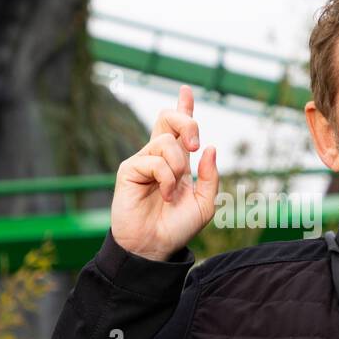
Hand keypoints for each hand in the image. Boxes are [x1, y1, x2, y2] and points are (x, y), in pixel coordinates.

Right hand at [110, 84, 218, 260]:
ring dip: (177, 166)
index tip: (186, 90)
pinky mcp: (129, 170)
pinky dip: (166, 179)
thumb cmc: (177, 227)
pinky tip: (163, 195)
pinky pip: (154, 161)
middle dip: (186, 121)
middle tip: (194, 146)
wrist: (155, 247)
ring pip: (166, 142)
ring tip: (173, 190)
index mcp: (176, 162)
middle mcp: (158, 157)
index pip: (179, 129)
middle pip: (167, 118)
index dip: (183, 108)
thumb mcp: (204, 203)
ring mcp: (142, 161)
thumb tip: (209, 147)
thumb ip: (210, 175)